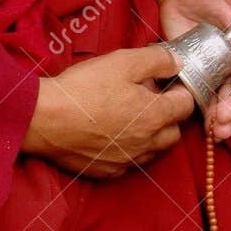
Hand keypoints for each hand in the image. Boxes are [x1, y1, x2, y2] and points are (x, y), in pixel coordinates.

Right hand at [21, 44, 194, 179]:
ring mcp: (127, 160)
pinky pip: (129, 162)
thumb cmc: (83, 88)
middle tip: (150, 98)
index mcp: (154, 116)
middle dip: (169, 116)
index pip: (186, 106)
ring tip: (130, 116)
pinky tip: (113, 135)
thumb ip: (156, 60)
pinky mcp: (108, 171)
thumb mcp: (122, 61)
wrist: (44, 119)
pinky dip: (128, 149)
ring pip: (153, 150)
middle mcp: (146, 143)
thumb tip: (178, 62)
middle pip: (174, 133)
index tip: (169, 82)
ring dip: (151, 135)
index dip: (181, 90)